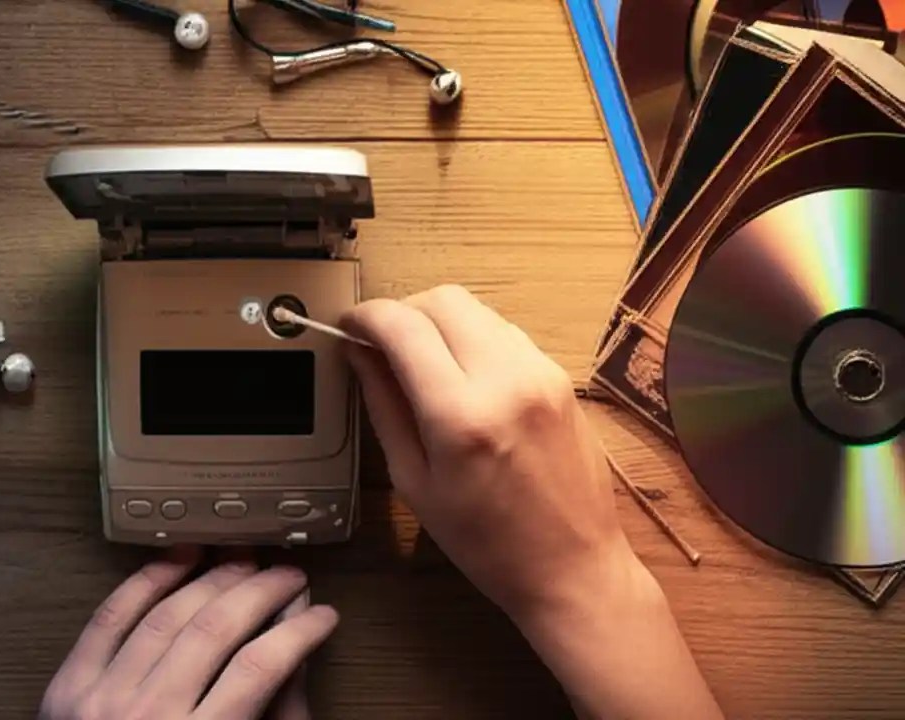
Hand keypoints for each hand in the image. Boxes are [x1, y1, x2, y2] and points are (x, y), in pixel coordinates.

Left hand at [41, 550, 337, 719]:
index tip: (323, 616)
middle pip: (215, 631)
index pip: (260, 668)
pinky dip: (146, 582)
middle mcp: (149, 719)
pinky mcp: (69, 686)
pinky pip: (109, 617)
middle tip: (289, 575)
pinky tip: (179, 560)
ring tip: (244, 562)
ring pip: (166, 616)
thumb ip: (273, 715)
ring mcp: (102, 699)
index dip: (299, 632)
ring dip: (210, 579)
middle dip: (261, 592)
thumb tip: (295, 648)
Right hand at [341, 285, 634, 619]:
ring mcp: (541, 373)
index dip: (365, 316)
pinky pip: (505, 331)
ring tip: (420, 361)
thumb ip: (384, 406)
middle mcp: (506, 380)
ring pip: (476, 308)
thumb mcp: (415, 482)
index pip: (403, 326)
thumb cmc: (488, 543)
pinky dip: (472, 337)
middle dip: (402, 311)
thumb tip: (360, 354)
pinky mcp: (560, 377)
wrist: (572, 566)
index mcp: (460, 416)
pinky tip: (461, 375)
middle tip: (380, 342)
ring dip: (438, 321)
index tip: (348, 326)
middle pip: (442, 299)